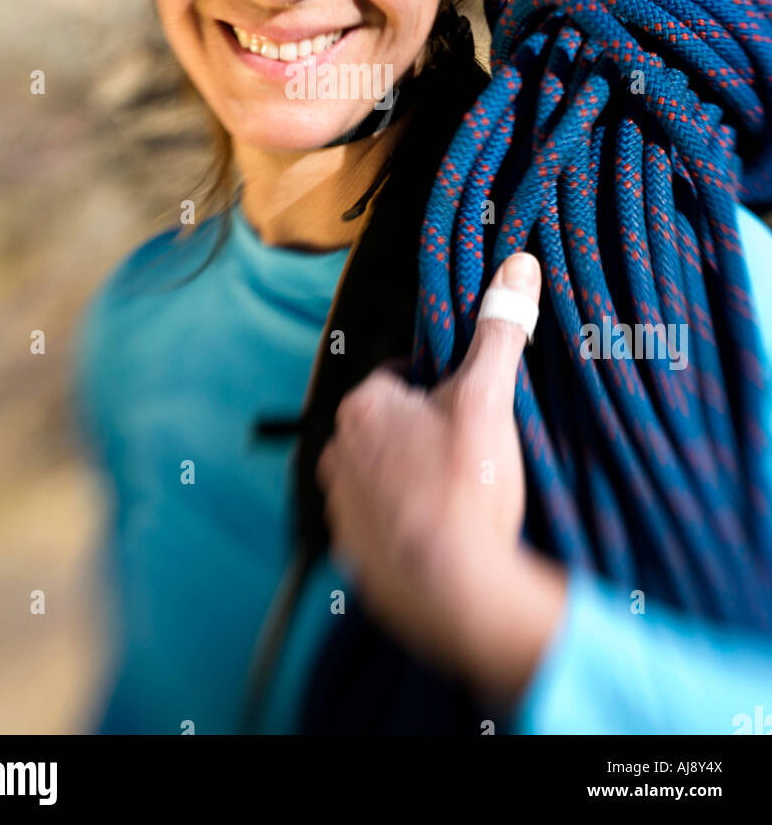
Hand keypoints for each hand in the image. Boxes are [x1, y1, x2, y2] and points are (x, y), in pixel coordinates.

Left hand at [315, 251, 567, 701]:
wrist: (458, 591)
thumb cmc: (466, 486)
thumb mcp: (488, 398)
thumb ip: (500, 330)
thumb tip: (520, 265)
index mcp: (361, 408)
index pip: (397, 379)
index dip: (437, 390)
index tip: (466, 408)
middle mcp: (336, 455)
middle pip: (387, 430)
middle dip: (422, 436)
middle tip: (469, 454)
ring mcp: (341, 509)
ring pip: (381, 477)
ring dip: (411, 482)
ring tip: (458, 497)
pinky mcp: (352, 556)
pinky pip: (380, 526)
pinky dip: (405, 526)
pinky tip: (443, 533)